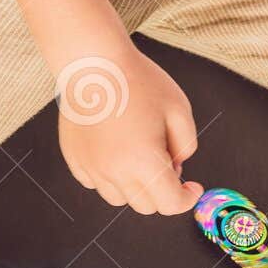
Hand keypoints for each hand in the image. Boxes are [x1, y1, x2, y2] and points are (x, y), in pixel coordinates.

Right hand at [58, 49, 202, 215]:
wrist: (93, 61)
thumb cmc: (137, 80)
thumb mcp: (179, 109)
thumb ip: (187, 146)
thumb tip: (177, 168)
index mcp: (145, 161)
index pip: (170, 204)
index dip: (185, 199)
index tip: (192, 189)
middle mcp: (116, 171)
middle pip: (146, 206)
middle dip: (161, 191)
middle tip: (164, 160)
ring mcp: (92, 168)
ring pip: (120, 198)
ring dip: (134, 186)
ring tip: (137, 153)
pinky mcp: (76, 160)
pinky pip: (96, 183)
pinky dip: (110, 176)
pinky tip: (115, 150)